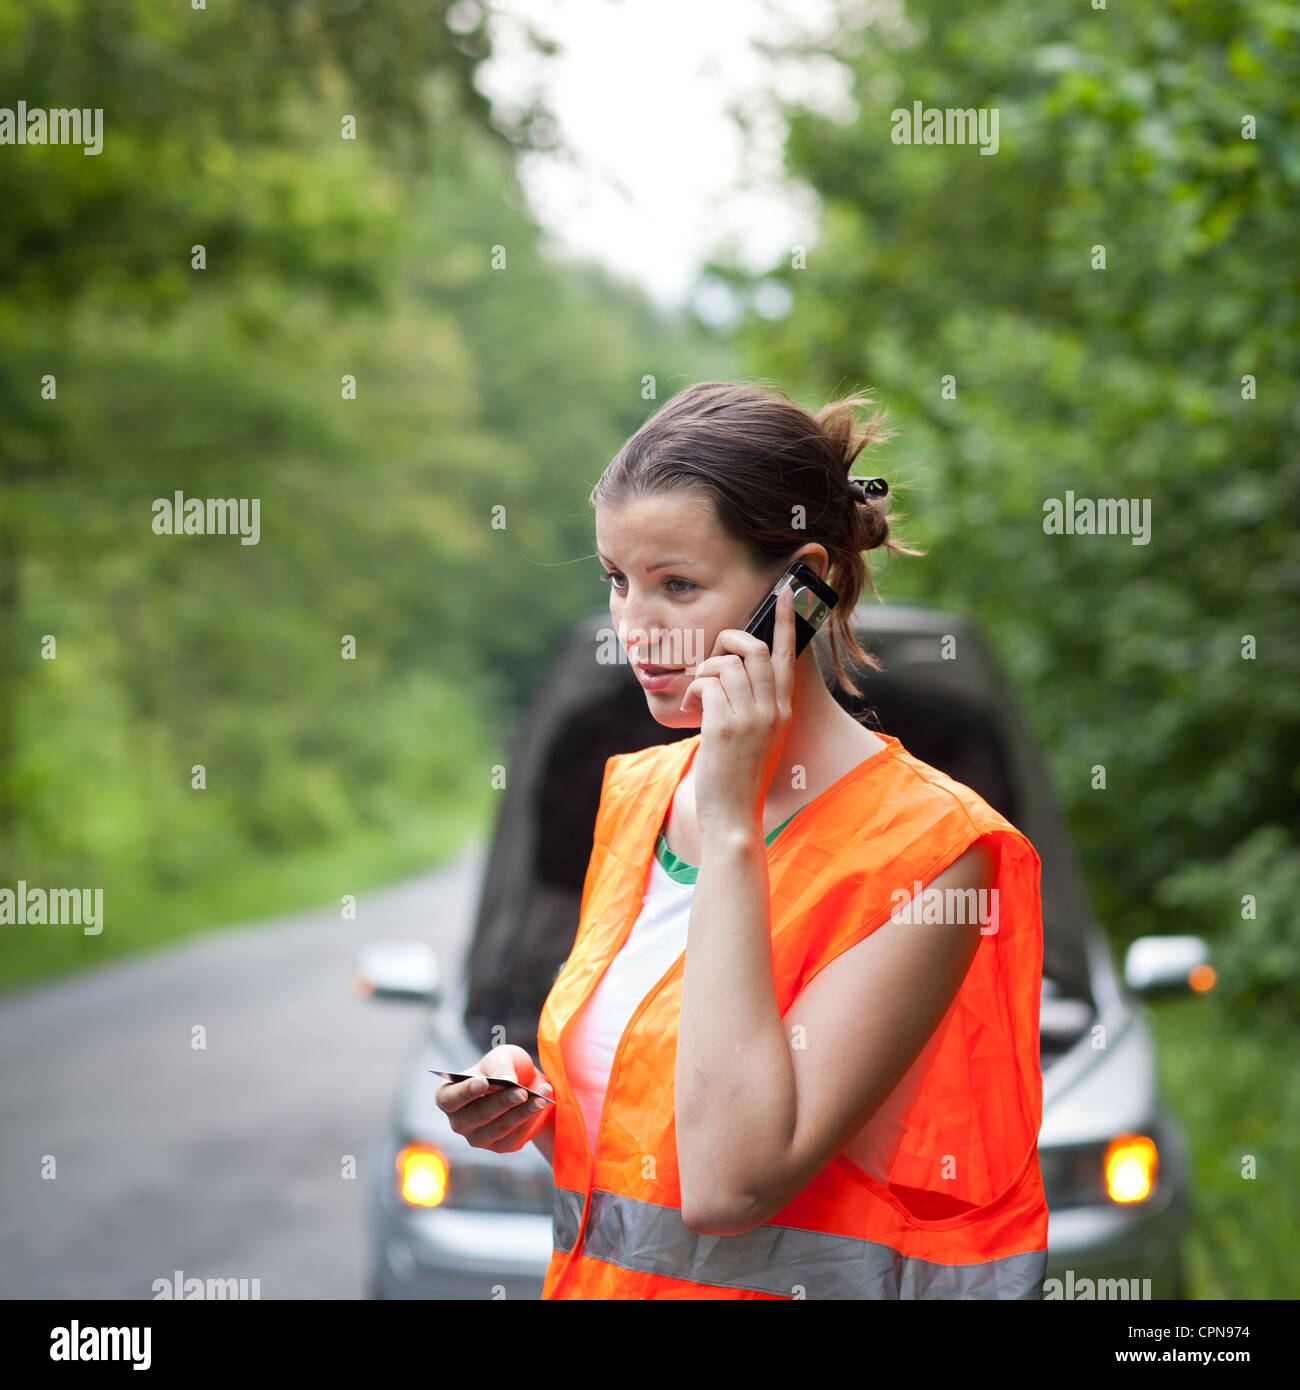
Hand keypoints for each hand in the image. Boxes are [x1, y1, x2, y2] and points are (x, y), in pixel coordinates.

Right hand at [434, 1044, 553, 1153]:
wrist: (526, 1084)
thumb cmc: (505, 1068)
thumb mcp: (503, 1056)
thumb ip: (500, 1065)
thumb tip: (506, 1080)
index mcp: (449, 1095)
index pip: (449, 1099)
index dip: (464, 1092)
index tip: (483, 1082)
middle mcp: (459, 1120)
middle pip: (475, 1116)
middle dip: (500, 1103)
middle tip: (521, 1091)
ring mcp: (478, 1137)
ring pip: (498, 1128)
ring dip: (521, 1112)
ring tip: (541, 1096)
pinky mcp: (500, 1146)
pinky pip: (514, 1137)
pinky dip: (529, 1119)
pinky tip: (542, 1104)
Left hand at [678, 583, 795, 835]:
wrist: (733, 815)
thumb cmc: (740, 775)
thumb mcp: (759, 736)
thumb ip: (755, 704)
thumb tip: (730, 673)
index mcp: (783, 709)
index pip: (787, 654)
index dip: (786, 620)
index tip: (785, 592)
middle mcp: (772, 709)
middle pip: (752, 648)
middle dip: (727, 640)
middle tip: (714, 655)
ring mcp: (751, 717)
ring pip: (725, 664)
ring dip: (704, 671)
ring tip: (699, 692)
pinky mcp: (725, 726)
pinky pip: (706, 685)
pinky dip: (694, 690)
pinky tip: (692, 706)